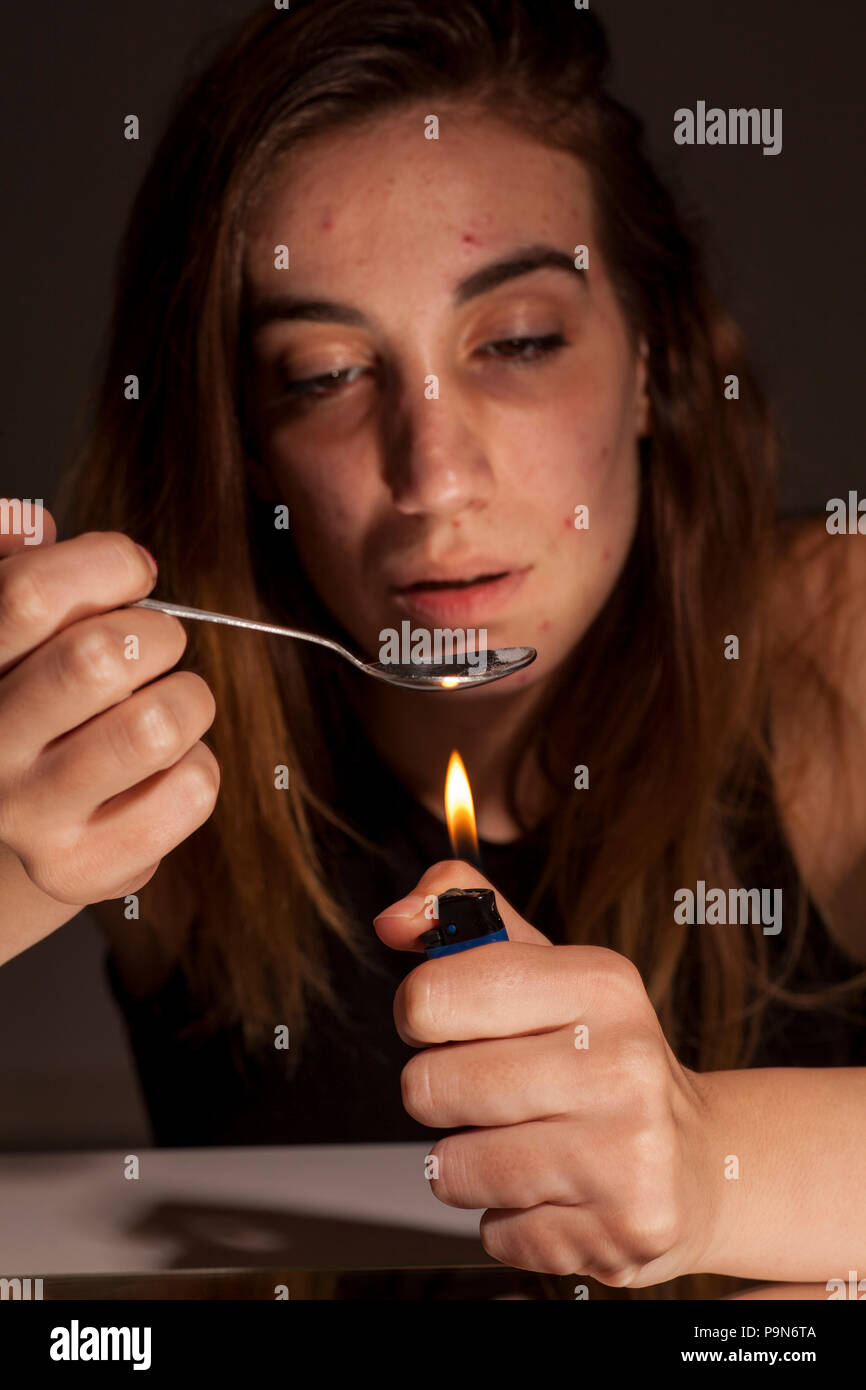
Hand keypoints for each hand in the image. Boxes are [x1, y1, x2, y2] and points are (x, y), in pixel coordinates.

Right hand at [0, 505, 219, 906]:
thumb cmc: (34, 696)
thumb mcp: (12, 627)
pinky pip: (190, 790)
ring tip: (166, 705)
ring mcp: (29, 816)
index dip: (106, 564)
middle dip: (157, 632)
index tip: (131, 572)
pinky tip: (165, 768)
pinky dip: (199, 765)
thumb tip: (26, 523)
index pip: (31, 595)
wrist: (25, 814)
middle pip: (98, 658)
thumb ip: (13, 567)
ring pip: (155, 726)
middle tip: (156, 645)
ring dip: (186, 698)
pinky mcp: (83, 869)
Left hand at [374, 859, 716, 1284]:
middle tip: (487, 1092)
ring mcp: (628, 1153)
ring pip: (455, 1166)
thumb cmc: (601, 1057)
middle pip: (432, 1086)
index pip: (436, 992)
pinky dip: (507, 1218)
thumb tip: (395, 919)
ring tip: (519, 1144)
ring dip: (467, 1164)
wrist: (699, 1162)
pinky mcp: (622, 1229)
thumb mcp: (549, 970)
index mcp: (600, 984)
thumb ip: (470, 920)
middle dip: (438, 1095)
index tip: (442, 1021)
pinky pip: (495, 1231)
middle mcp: (622, 1064)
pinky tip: (553, 1190)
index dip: (419, 1012)